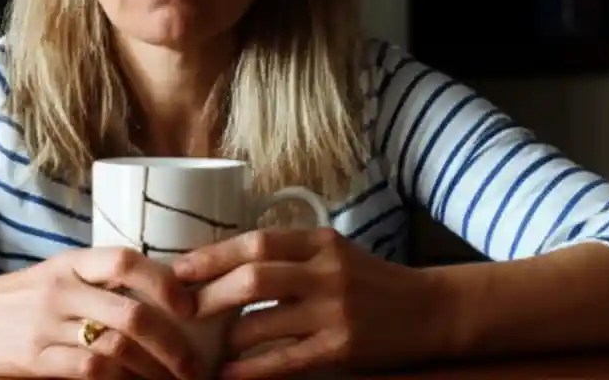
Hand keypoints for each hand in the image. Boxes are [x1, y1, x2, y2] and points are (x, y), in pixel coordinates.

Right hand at [0, 247, 200, 379]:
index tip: (191, 305)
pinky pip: (88, 370)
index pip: (125, 260)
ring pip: (115, 347)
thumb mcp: (56, 275)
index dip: (165, 281)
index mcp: (71, 263)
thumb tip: (164, 291)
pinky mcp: (33, 359)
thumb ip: (99, 281)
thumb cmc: (15, 298)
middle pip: (131, 313)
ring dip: (152, 370)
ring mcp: (45, 325)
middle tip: (194, 364)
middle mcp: (61, 290)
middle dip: (172, 343)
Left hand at [170, 228, 450, 378]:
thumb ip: (288, 254)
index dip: (213, 255)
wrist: (429, 310)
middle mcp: (327, 271)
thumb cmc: (370, 280)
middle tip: (183, 309)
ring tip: (202, 345)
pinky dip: (252, 368)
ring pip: (264, 321)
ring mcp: (336, 311)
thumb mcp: (332, 252)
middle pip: (254, 277)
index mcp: (320, 241)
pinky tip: (230, 373)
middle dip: (210, 295)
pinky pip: (286, 359)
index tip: (180, 270)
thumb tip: (224, 264)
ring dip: (226, 337)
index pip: (256, 242)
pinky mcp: (343, 347)